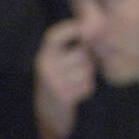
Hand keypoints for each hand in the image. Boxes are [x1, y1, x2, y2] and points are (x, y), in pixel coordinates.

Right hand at [34, 20, 96, 138]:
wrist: (47, 113)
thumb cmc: (58, 81)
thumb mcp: (56, 61)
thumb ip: (72, 45)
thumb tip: (95, 25)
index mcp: (43, 56)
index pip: (53, 37)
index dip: (69, 29)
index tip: (83, 27)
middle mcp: (45, 67)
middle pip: (81, 54)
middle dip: (87, 60)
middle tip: (78, 69)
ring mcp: (53, 82)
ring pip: (87, 71)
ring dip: (87, 76)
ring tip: (75, 82)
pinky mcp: (62, 96)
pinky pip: (87, 86)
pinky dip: (86, 89)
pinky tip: (75, 93)